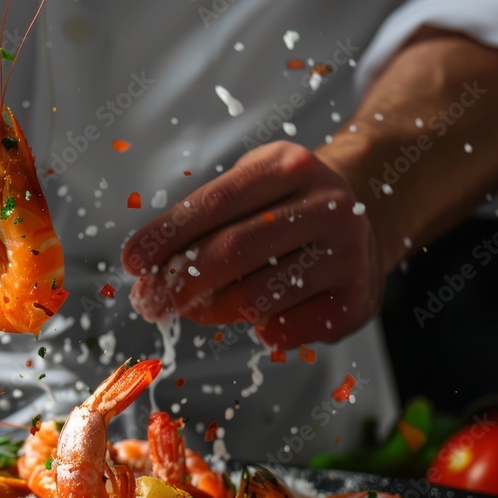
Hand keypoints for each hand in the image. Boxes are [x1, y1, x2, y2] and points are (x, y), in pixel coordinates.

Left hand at [122, 141, 383, 348]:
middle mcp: (326, 206)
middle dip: (178, 283)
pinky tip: (255, 320)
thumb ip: (204, 220)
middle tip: (148, 303)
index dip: (166, 235)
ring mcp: (347, 254)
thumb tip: (149, 271)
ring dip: (209, 312)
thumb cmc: (285, 205)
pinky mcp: (356, 301)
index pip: (214, 203)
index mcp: (289, 166)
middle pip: (232, 252)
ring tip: (192, 309)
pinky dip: (256, 331)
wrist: (366, 216)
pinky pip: (285, 331)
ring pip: (255, 298)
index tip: (132, 261)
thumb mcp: (251, 187)